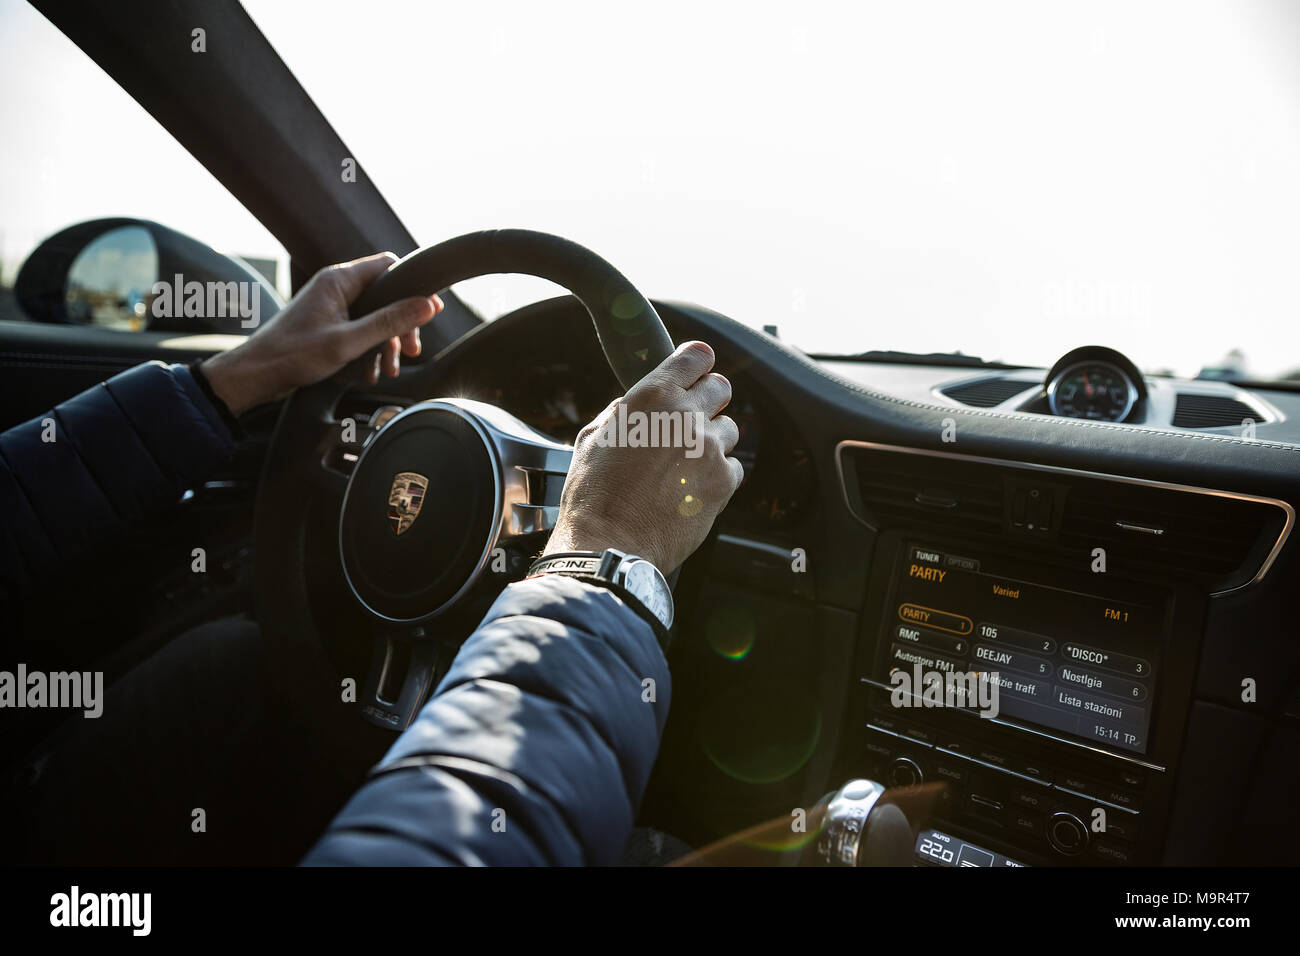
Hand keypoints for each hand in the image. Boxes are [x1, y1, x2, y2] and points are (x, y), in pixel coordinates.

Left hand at [199, 252, 443, 414]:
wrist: (256, 375)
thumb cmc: (293, 355)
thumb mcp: (349, 341)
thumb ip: (390, 322)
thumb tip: (427, 305)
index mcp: (339, 280)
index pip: (389, 266)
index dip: (413, 286)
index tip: (429, 311)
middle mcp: (336, 287)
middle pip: (386, 295)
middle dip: (402, 325)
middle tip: (411, 349)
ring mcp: (332, 306)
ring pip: (375, 316)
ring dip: (387, 343)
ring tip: (389, 368)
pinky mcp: (329, 324)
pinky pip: (360, 330)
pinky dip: (370, 350)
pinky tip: (370, 371)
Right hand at [543, 341, 743, 573]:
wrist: (610, 542)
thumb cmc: (594, 493)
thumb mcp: (595, 436)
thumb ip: (626, 410)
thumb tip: (641, 403)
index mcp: (654, 394)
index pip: (697, 355)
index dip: (698, 363)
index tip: (697, 371)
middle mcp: (687, 415)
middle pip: (722, 387)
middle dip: (709, 400)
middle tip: (690, 421)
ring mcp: (710, 448)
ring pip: (729, 429)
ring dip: (711, 442)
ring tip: (683, 466)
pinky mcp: (724, 481)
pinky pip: (733, 467)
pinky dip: (717, 475)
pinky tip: (690, 489)